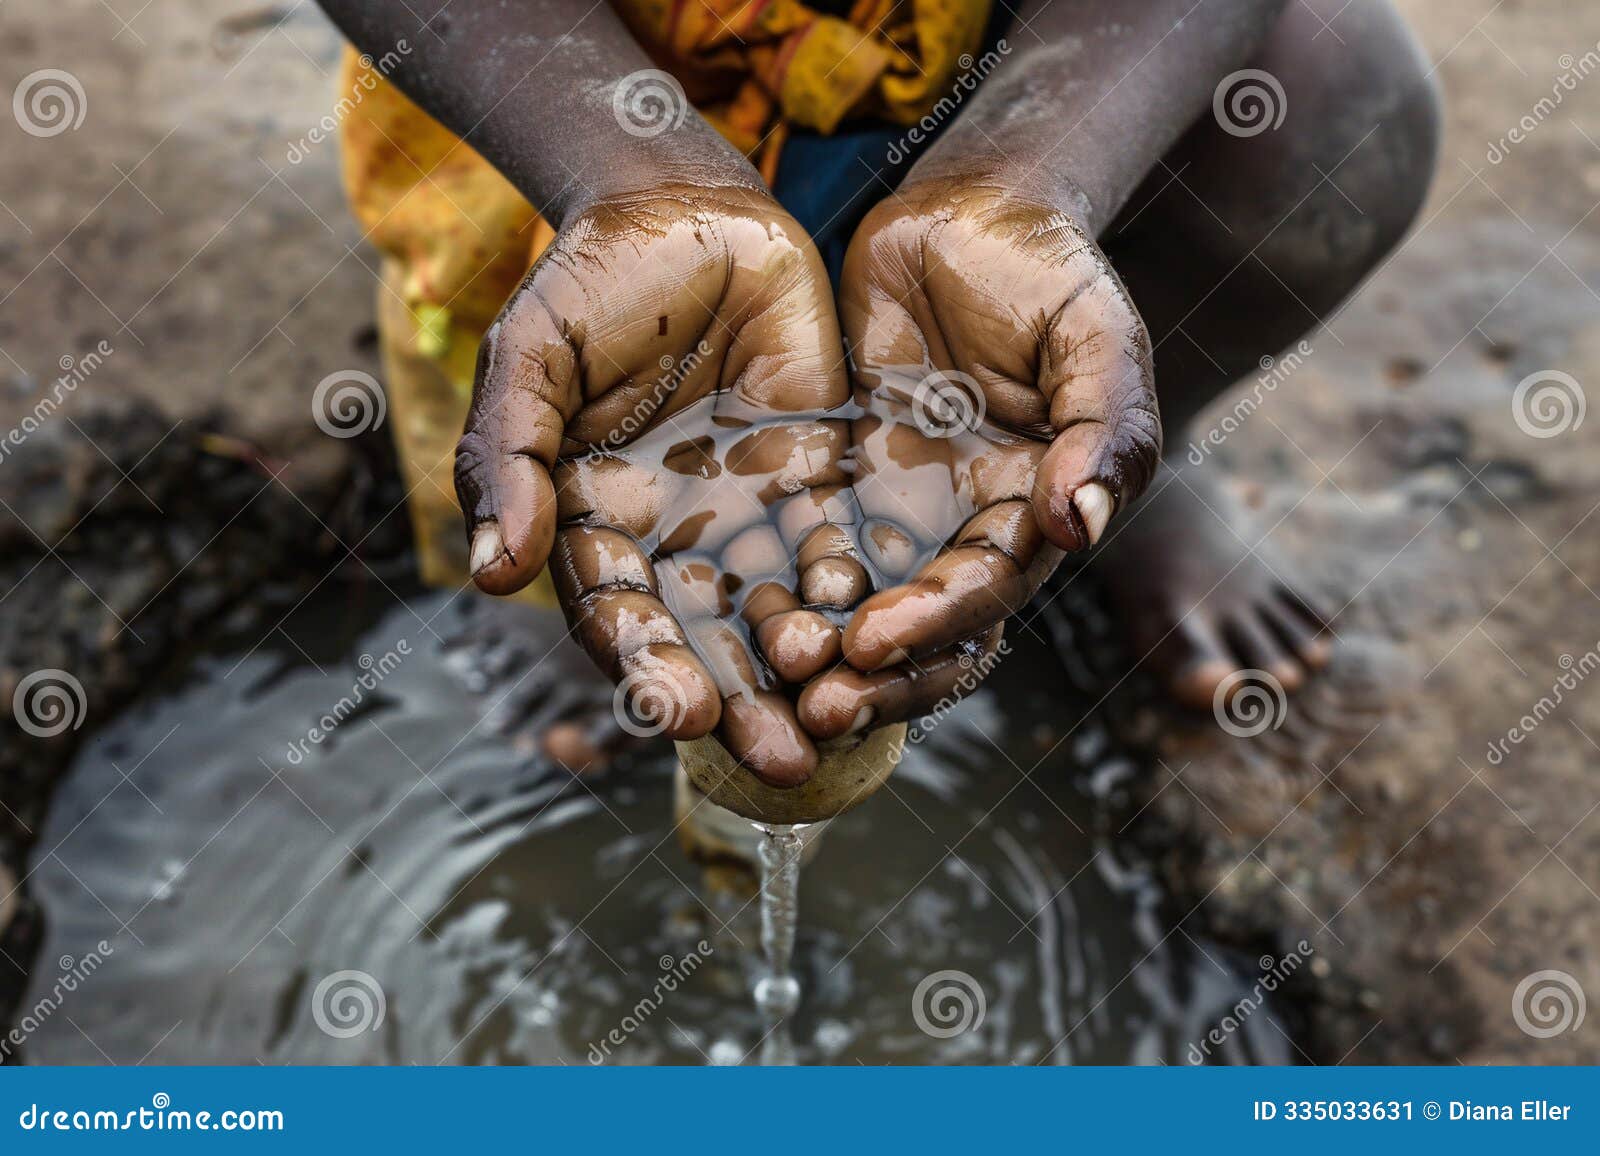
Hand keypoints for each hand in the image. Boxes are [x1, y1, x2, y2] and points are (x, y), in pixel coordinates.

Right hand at [456, 184, 865, 785]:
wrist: (686, 208)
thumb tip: (492, 573)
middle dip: (741, 700)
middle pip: (705, 634)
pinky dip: (854, 589)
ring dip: (805, 667)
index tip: (682, 714)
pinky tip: (880, 630)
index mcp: (593, 521)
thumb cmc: (592, 281)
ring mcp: (744, 509)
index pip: (619, 612)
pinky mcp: (812, 476)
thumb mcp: (531, 360)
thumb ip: (509, 461)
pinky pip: (835, 543)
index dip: (648, 665)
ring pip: (776, 606)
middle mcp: (671, 532)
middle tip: (780, 760)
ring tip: (837, 721)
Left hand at [799, 176, 1160, 737]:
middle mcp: (958, 530)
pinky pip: (796, 543)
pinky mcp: (830, 478)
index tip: (871, 642)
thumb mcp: (1096, 339)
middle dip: (872, 677)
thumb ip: (1103, 431)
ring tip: (761, 676)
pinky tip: (727, 610)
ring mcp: (891, 508)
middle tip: (811, 706)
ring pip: (850, 605)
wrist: (964, 210)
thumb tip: (1080, 527)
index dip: (933, 626)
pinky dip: (772, 584)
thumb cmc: (1046, 271)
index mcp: (1028, 514)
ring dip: (815, 650)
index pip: (983, 595)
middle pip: (917, 631)